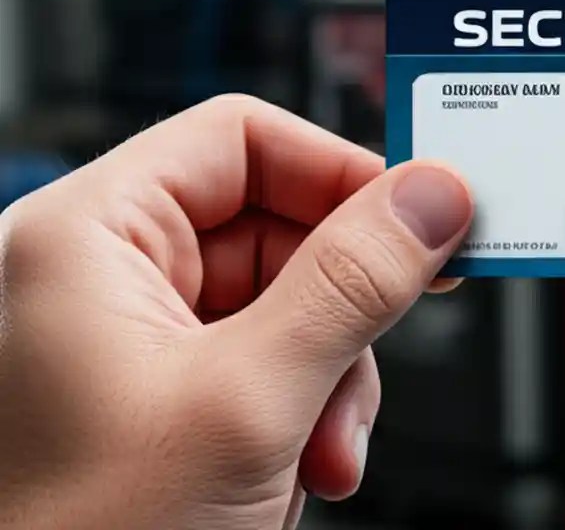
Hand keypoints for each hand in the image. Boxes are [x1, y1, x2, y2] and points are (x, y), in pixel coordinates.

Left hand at [0, 96, 473, 529]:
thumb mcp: (251, 400)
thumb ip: (354, 283)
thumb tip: (430, 199)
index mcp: (89, 239)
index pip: (242, 140)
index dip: (342, 171)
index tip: (425, 216)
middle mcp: (105, 279)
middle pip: (278, 229)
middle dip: (342, 309)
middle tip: (381, 352)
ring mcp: (132, 343)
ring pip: (288, 305)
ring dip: (333, 377)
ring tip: (324, 449)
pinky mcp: (163, 398)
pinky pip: (270, 366)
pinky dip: (307, 414)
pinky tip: (299, 469)